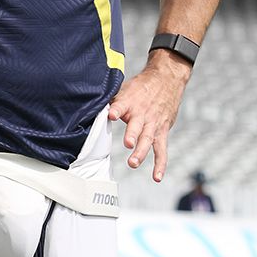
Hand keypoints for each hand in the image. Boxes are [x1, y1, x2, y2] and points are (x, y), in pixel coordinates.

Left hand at [107, 51, 190, 181]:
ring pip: (148, 139)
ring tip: (133, 163)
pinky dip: (160, 164)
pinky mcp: (161, 131)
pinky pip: (161, 150)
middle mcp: (142, 114)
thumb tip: (89, 109)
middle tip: (128, 144)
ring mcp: (153, 124)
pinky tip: (157, 177)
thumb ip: (110, 102)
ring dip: (141, 152)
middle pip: (137, 125)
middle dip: (132, 135)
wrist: (167, 79)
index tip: (111, 115)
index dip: (116, 110)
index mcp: (130, 102)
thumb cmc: (141, 87)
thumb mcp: (124, 89)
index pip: (121, 105)